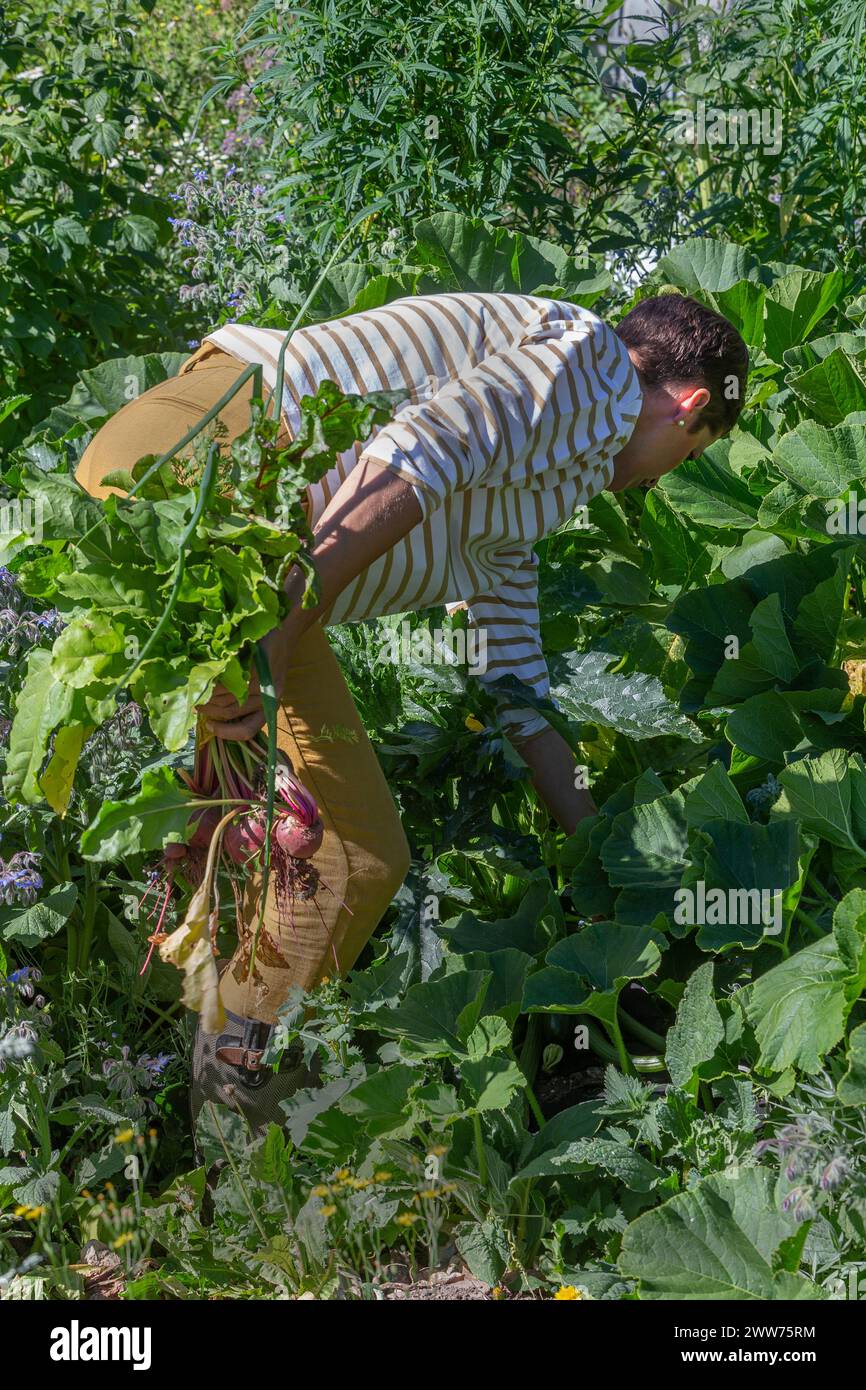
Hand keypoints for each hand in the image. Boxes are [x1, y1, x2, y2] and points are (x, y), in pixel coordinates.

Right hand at [197, 624, 291, 741]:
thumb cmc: (268, 657)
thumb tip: (212, 707)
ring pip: (227, 698)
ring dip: (207, 697)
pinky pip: (229, 682)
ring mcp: (263, 685)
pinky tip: (204, 678)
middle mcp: (267, 700)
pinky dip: (213, 682)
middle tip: (194, 703)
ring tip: (195, 691)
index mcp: (269, 706)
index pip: (247, 730)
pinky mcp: (257, 669)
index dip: (226, 733)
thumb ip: (243, 696)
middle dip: (208, 710)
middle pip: (229, 713)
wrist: (283, 630)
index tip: (209, 726)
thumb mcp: (262, 682)